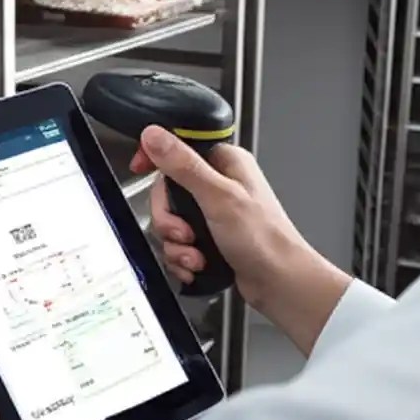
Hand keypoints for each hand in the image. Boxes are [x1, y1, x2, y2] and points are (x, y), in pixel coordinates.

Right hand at [130, 126, 351, 354]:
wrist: (279, 283)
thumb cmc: (265, 239)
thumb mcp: (218, 196)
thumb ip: (183, 165)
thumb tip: (155, 136)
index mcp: (224, 163)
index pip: (178, 147)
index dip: (156, 158)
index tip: (140, 167)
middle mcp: (218, 185)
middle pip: (167, 192)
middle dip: (169, 219)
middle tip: (184, 232)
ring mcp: (213, 213)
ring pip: (170, 222)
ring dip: (177, 244)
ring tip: (196, 254)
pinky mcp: (209, 238)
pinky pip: (178, 244)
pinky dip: (183, 258)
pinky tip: (198, 264)